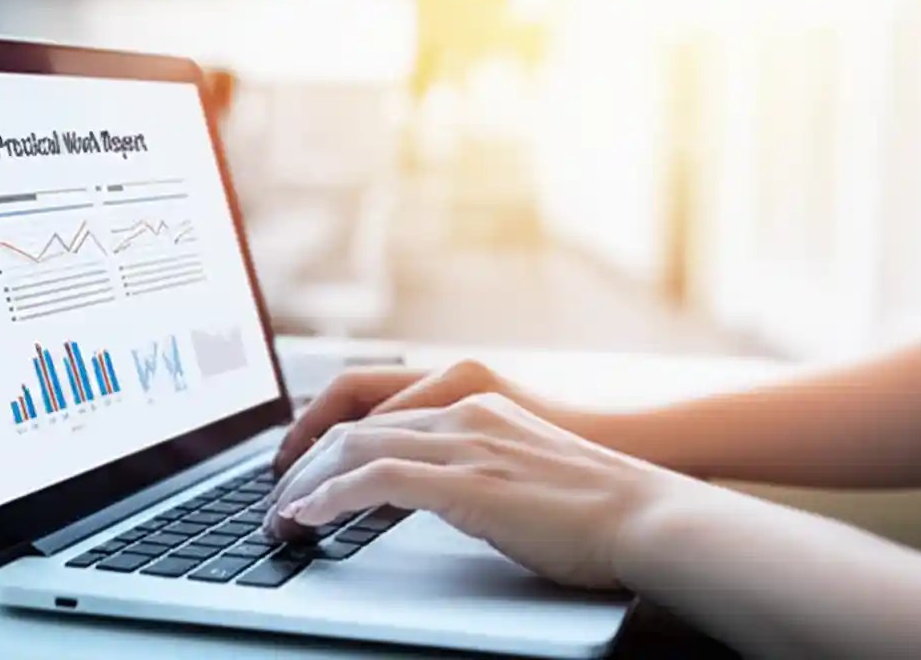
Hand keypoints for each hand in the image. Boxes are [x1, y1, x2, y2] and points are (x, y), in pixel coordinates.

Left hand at [265, 392, 702, 588]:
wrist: (646, 514)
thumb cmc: (596, 505)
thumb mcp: (523, 466)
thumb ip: (475, 464)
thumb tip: (438, 490)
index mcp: (475, 402)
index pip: (376, 404)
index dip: (326, 433)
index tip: (301, 465)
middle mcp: (462, 411)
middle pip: (353, 422)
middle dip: (302, 460)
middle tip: (274, 495)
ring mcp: (463, 442)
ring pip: (353, 446)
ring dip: (304, 482)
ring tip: (279, 515)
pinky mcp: (465, 480)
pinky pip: (374, 480)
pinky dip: (329, 498)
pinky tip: (306, 518)